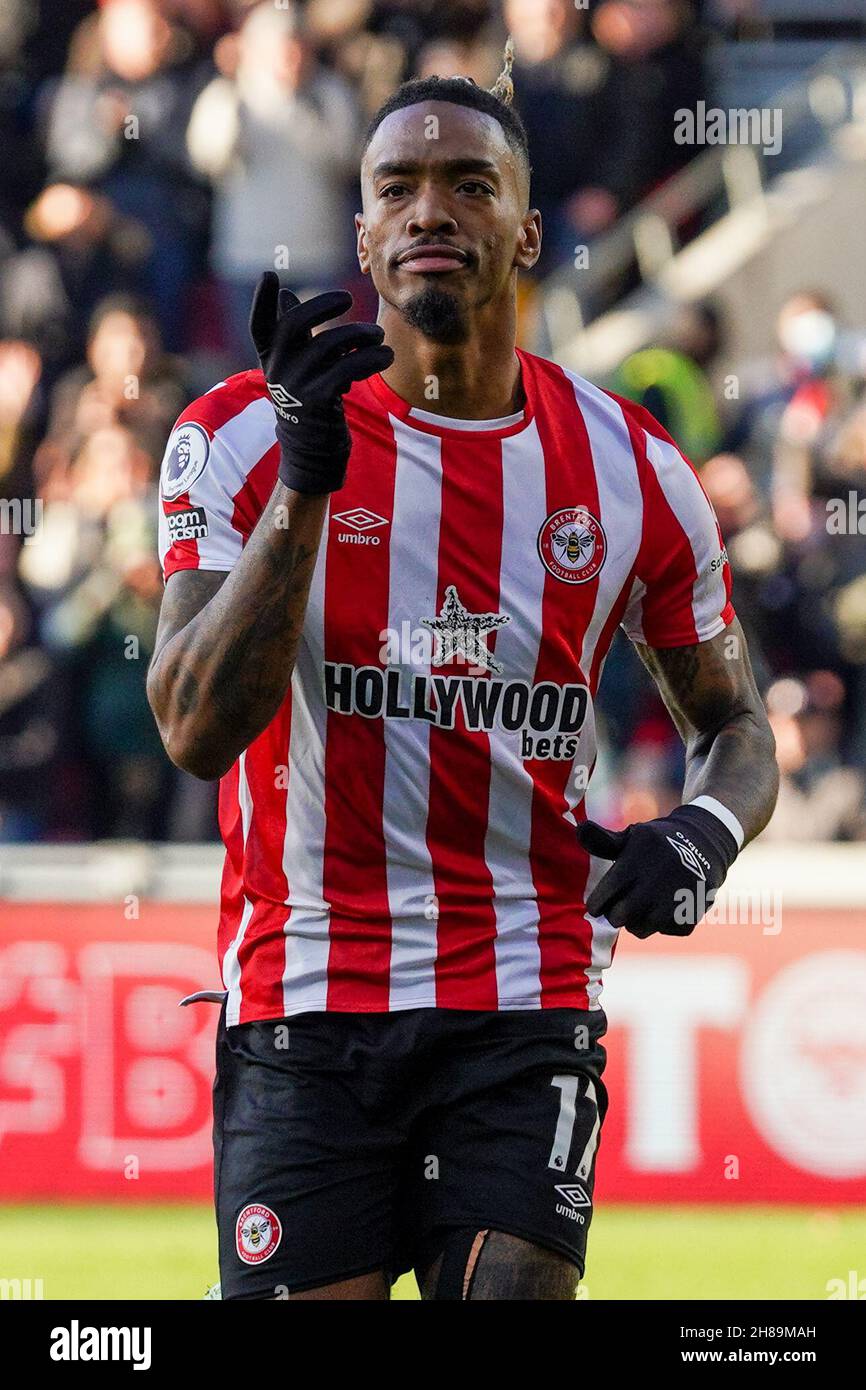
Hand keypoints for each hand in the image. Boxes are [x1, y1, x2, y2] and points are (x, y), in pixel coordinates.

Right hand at [250, 271, 392, 494]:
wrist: (312, 449)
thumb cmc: (309, 399)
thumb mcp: (296, 367)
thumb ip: (294, 335)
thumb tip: (286, 295)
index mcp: (270, 358)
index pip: (259, 325)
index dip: (261, 300)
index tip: (269, 275)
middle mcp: (278, 369)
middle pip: (295, 324)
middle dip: (322, 304)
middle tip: (347, 297)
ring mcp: (296, 385)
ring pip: (331, 343)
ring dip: (361, 335)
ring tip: (378, 336)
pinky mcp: (319, 400)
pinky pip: (348, 367)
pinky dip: (371, 358)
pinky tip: (385, 356)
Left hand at [576, 804, 737, 937]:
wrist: (704, 841)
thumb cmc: (657, 841)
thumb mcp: (632, 835)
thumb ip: (604, 841)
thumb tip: (580, 830)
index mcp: (634, 864)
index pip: (603, 898)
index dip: (597, 904)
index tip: (598, 904)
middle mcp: (654, 883)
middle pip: (619, 918)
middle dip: (615, 914)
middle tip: (620, 906)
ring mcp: (675, 900)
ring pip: (641, 929)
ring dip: (638, 921)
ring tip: (642, 906)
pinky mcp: (692, 911)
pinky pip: (667, 930)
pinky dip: (665, 923)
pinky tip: (667, 906)